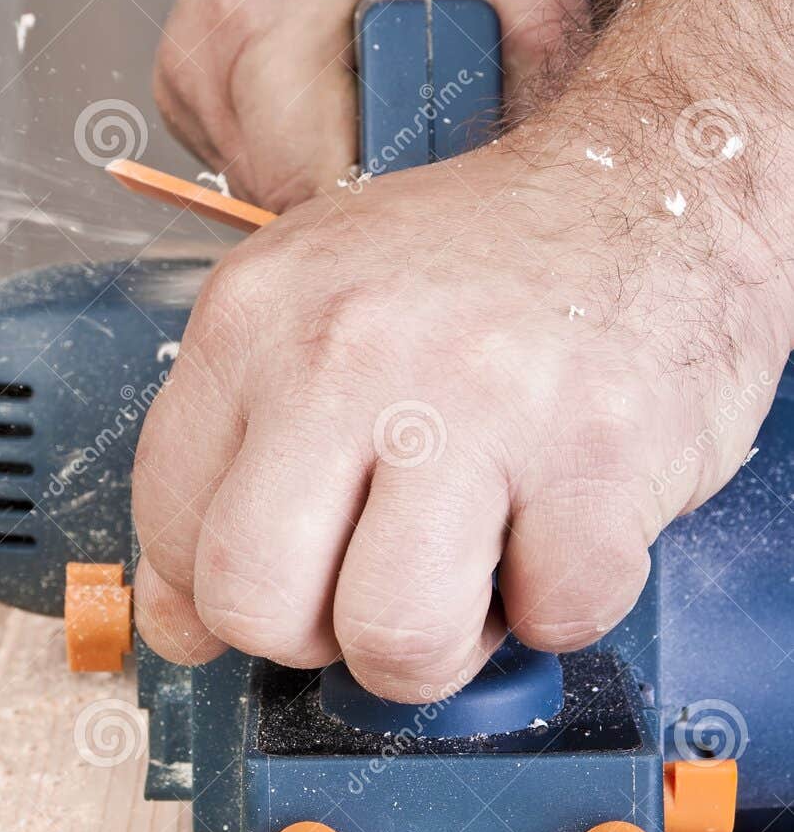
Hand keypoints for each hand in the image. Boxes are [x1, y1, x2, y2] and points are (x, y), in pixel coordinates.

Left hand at [132, 127, 786, 701]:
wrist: (661, 187)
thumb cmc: (486, 274)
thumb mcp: (317, 320)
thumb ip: (230, 468)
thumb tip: (177, 628)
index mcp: (256, 315)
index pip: (170, 532)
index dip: (239, 586)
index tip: (301, 568)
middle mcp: (348, 353)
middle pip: (254, 605)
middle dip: (322, 638)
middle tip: (381, 581)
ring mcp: (475, 403)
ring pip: (394, 641)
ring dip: (444, 645)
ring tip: (477, 564)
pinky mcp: (598, 457)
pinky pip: (552, 621)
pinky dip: (564, 602)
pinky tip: (564, 524)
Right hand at [155, 0, 587, 209]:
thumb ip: (543, 33)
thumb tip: (546, 156)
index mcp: (261, 15)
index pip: (317, 186)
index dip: (395, 206)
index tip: (452, 175)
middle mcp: (203, 62)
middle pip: (294, 205)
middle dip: (376, 191)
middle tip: (434, 124)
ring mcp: (187, 90)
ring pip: (274, 200)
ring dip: (345, 175)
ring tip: (392, 100)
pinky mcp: (189, 105)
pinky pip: (259, 174)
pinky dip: (314, 156)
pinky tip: (348, 100)